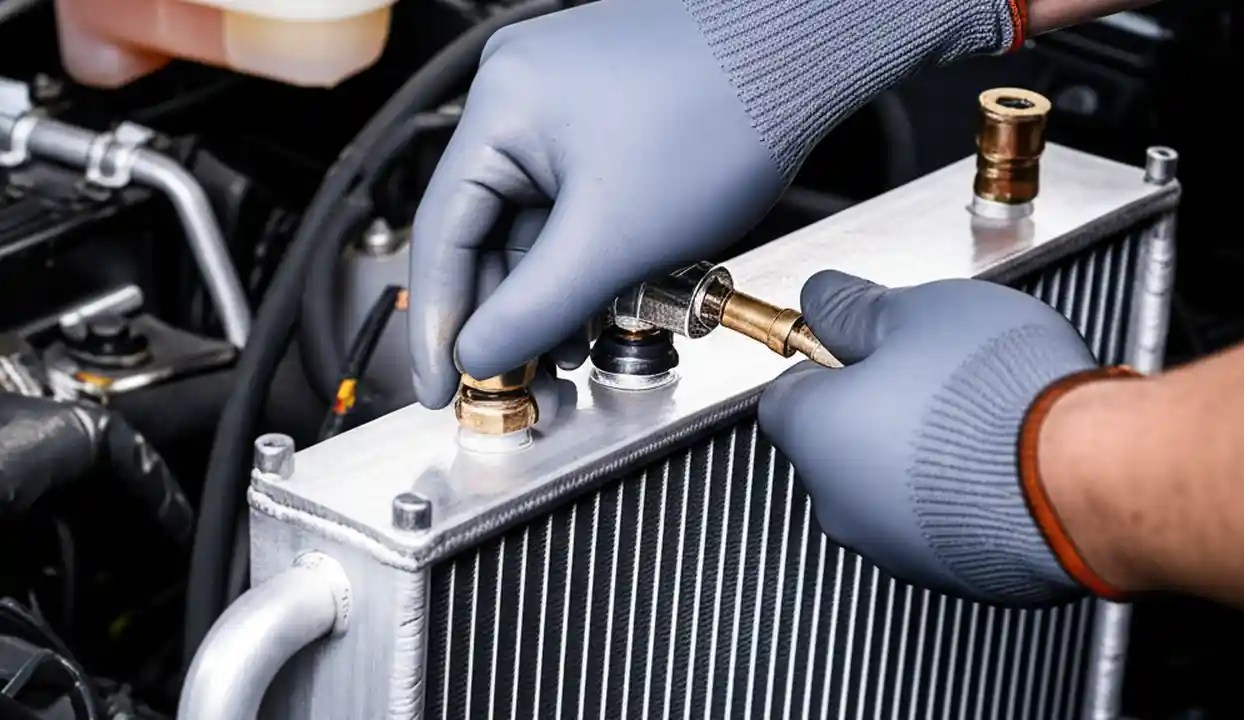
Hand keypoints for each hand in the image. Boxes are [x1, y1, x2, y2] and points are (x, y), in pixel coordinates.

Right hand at [409, 0, 784, 407]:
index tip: (438, 385)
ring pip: (531, 223)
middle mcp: (518, 95)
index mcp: (500, 108)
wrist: (800, 59)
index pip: (439, 236)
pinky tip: (593, 305)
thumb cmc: (723, 112)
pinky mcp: (601, 116)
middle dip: (503, 315)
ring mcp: (560, 103)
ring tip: (563, 353)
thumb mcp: (614, 239)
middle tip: (510, 380)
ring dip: (545, 294)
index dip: (435, 324)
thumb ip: (534, 308)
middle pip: (483, 233)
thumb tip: (479, 353)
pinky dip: (577, 258)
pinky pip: (568, 202)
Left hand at [758, 271, 1099, 604]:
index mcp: (815, 434)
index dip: (824, 362)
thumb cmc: (996, 394)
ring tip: (976, 415)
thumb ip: (852, 309)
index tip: (860, 344)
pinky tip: (997, 460)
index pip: (785, 396)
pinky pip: (933, 521)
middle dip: (874, 407)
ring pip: (885, 486)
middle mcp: (838, 501)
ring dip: (915, 452)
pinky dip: (954, 492)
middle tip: (929, 371)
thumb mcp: (914, 312)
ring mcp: (891, 546)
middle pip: (835, 443)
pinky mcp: (946, 572)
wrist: (1084, 476)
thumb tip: (821, 299)